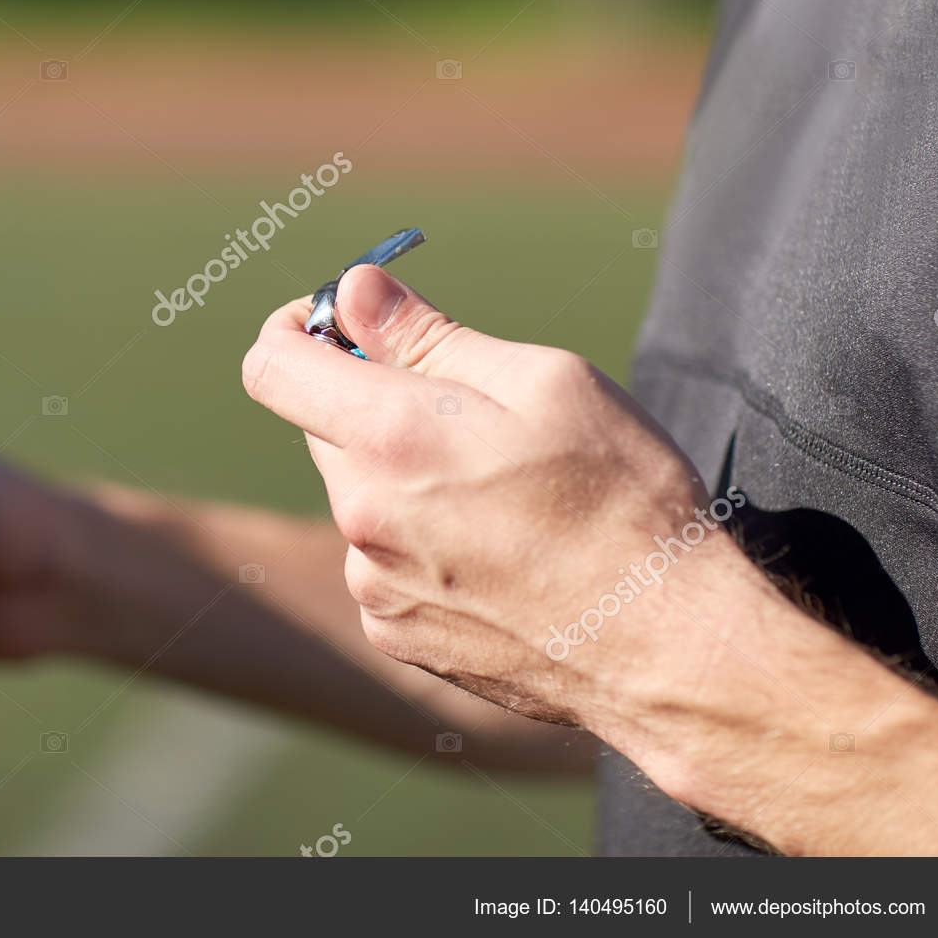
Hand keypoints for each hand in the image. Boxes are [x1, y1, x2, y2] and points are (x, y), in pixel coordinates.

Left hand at [240, 264, 754, 732]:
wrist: (665, 646)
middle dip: (375, 403)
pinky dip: (417, 542)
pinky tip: (495, 555)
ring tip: (500, 496)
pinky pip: (379, 560)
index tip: (342, 323)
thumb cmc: (621, 498)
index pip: (272, 366)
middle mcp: (360, 513)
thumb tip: (352, 291)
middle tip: (468, 415)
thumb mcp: (545, 381)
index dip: (295, 329)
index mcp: (390, 436)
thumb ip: (428, 333)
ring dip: (401, 477)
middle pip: (323, 428)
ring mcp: (371, 581)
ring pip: (358, 495)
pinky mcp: (392, 632)